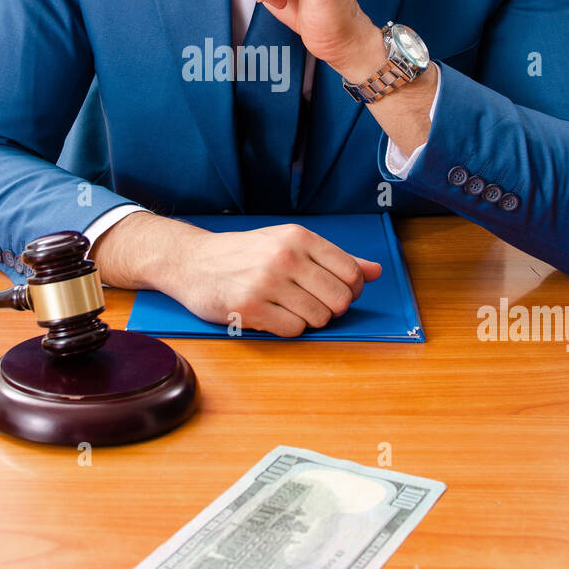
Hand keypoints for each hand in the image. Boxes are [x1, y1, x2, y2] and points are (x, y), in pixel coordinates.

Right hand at [170, 221, 382, 337]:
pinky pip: (294, 330)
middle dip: (332, 308)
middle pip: (340, 299)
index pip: (352, 273)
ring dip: (309, 319)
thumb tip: (376, 271)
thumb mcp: (289, 244)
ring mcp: (266, 283)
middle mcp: (284, 257)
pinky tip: (272, 314)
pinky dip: (288, 328)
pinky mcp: (250, 308)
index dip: (351, 289)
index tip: (335, 290)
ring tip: (288, 306)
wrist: (193, 262)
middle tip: (311, 302)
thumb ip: (334, 258)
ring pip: (319, 318)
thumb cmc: (245, 254)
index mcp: (298, 237)